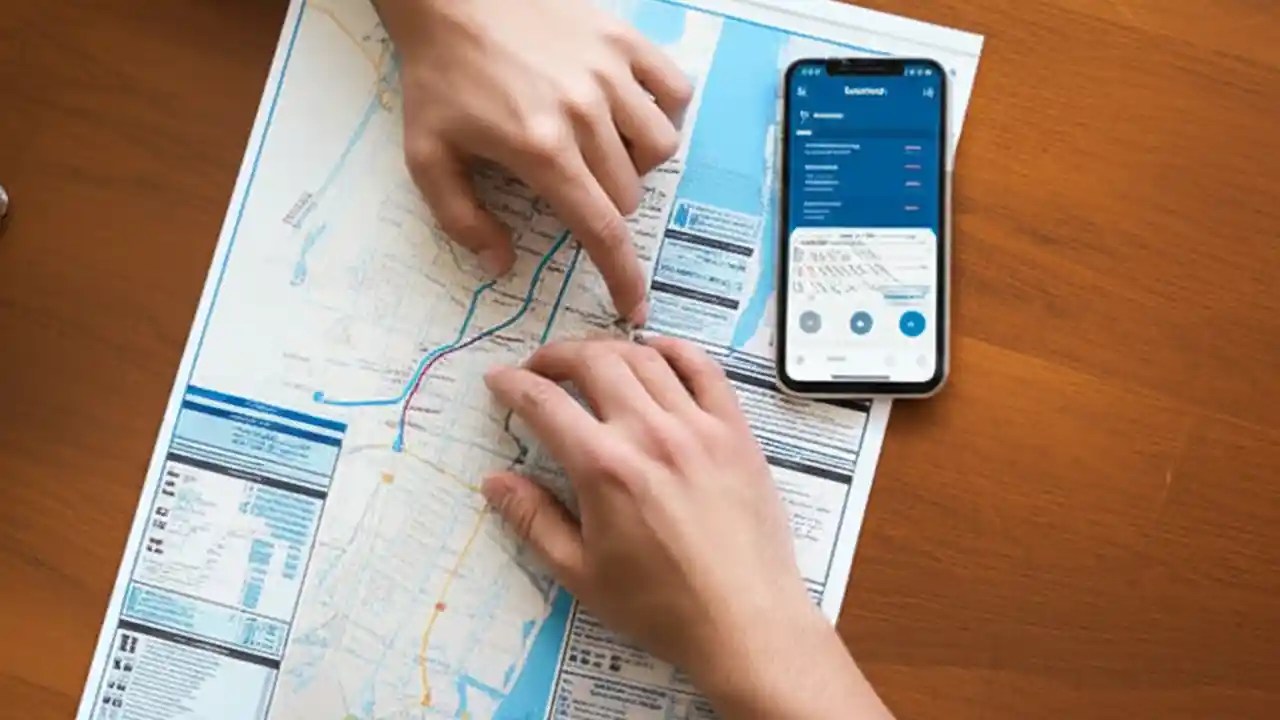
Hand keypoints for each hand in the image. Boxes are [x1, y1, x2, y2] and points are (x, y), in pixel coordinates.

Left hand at [380, 0, 692, 322]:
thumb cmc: (439, 74)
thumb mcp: (427, 155)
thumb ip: (462, 218)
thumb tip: (501, 263)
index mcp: (540, 149)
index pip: (601, 229)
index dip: (623, 277)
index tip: (635, 308)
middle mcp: (585, 113)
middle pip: (628, 195)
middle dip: (605, 208)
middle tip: (571, 186)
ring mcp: (610, 73)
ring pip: (660, 148)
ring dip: (637, 165)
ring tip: (603, 150)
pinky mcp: (623, 39)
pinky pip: (674, 90)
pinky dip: (664, 112)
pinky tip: (631, 112)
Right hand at [482, 338, 892, 717]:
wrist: (745, 623)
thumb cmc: (661, 607)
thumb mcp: (581, 573)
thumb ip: (534, 519)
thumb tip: (495, 482)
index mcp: (604, 468)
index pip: (544, 402)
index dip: (513, 384)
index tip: (499, 380)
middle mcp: (650, 433)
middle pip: (594, 362)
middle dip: (556, 355)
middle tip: (540, 368)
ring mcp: (698, 427)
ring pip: (645, 358)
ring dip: (609, 349)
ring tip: (591, 361)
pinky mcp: (736, 432)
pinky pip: (705, 370)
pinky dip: (675, 350)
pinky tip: (656, 353)